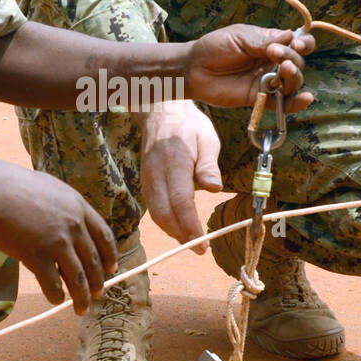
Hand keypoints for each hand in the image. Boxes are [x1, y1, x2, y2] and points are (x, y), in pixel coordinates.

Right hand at [0, 165, 117, 313]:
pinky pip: (53, 283)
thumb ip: (66, 207)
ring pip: (77, 277)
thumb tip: (72, 221)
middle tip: (98, 294)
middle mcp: (74, 226)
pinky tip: (56, 300)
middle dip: (98, 281)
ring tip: (82, 308)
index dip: (109, 255)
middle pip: (92, 260)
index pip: (104, 236)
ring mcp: (57, 242)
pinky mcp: (38, 256)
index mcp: (79, 208)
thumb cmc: (16, 188)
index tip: (112, 268)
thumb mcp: (52, 190)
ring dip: (82, 296)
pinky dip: (57, 295)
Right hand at [137, 99, 221, 250]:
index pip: (180, 201)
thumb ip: (208, 164)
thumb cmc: (189, 126)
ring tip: (192, 242)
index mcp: (174, 161)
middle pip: (163, 213)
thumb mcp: (207, 138)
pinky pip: (153, 206)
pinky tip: (180, 228)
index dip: (190, 225)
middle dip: (181, 235)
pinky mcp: (146, 181)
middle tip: (200, 249)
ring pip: (156, 213)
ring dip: (173, 232)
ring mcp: (147, 177)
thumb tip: (214, 188)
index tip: (202, 243)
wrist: (161, 112)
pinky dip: (166, 222)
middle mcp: (155, 172)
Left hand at [184, 25, 315, 110]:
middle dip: (291, 57)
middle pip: (298, 62)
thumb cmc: (215, 47)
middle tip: (273, 54)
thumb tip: (291, 36)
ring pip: (293, 82)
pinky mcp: (261, 99)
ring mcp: (268, 81)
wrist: (194, 68)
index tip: (296, 43)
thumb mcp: (240, 38)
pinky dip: (296, 103)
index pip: (298, 42)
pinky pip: (282, 103)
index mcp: (272, 43)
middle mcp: (274, 62)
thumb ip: (264, 40)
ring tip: (283, 70)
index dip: (303, 43)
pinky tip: (305, 98)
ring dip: (294, 76)